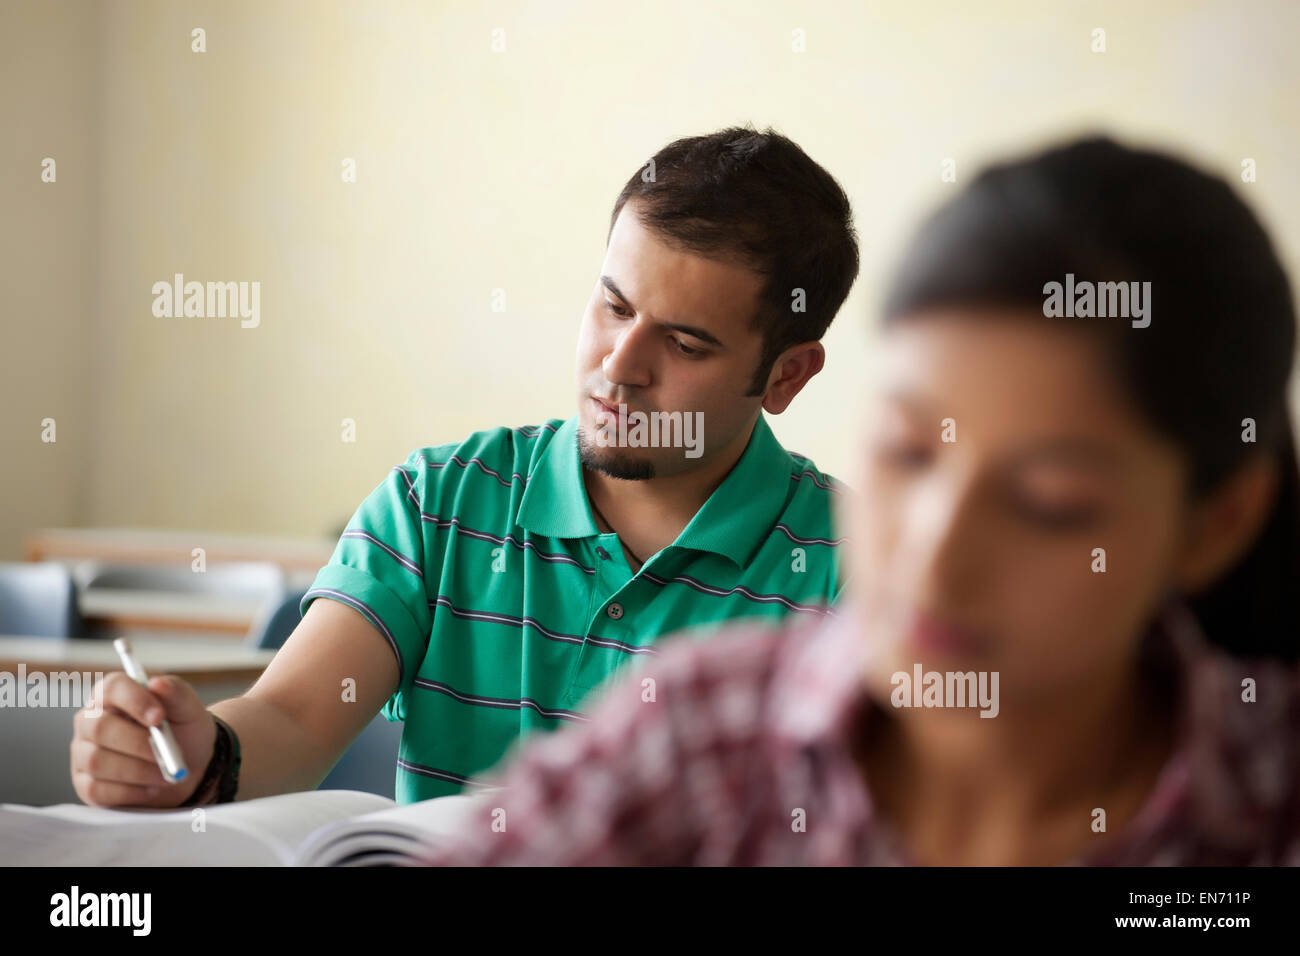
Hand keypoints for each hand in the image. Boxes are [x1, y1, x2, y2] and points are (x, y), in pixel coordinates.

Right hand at [70, 671, 216, 807]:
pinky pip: (99, 790)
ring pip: (98, 762)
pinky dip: (132, 791)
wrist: (191, 766)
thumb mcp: (188, 710)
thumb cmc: (184, 731)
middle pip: (100, 728)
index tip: (159, 717)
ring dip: (139, 770)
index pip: (112, 688)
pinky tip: (151, 788)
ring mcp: (83, 754)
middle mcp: (90, 721)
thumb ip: (176, 693)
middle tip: (169, 755)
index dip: (135, 701)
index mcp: (112, 695)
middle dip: (139, 744)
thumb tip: (157, 683)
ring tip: (166, 774)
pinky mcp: (85, 785)